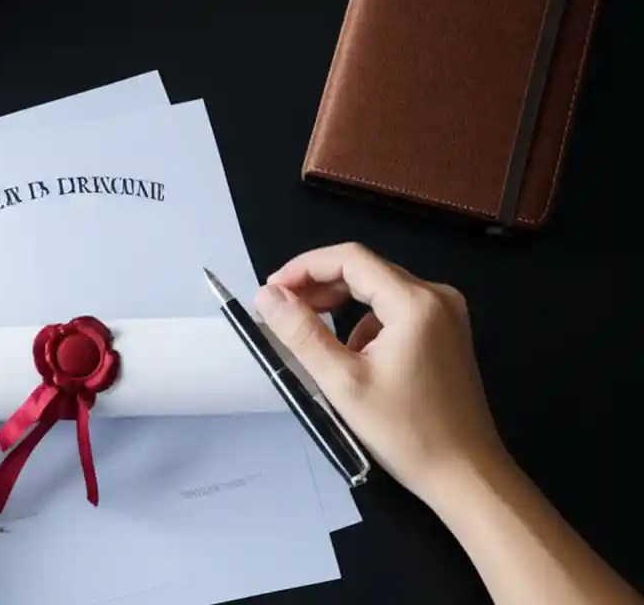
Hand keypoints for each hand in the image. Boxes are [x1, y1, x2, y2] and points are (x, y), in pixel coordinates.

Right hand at [254, 243, 506, 501]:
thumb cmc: (405, 432)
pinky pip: (395, 310)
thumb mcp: (342, 382)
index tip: (272, 292)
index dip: (304, 268)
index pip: (350, 259)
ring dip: (339, 304)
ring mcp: (446, 314)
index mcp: (415, 302)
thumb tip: (267, 295)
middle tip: (281, 311)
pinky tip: (350, 354)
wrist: (465, 474)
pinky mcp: (447, 332)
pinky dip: (364, 322)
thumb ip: (301, 333)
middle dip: (318, 285)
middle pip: (365, 270)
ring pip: (378, 290)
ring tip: (308, 333)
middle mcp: (436, 296)